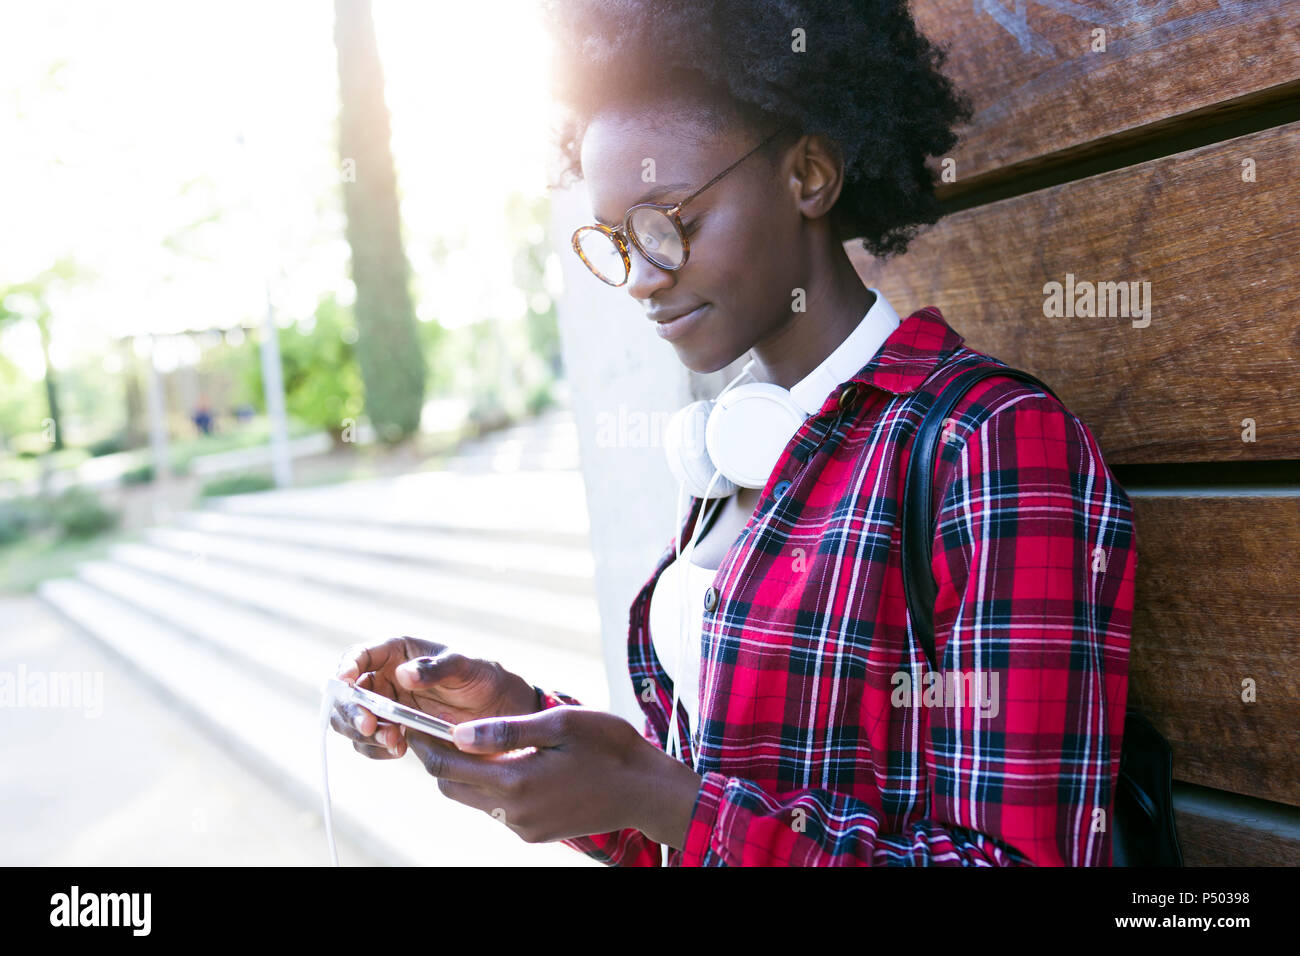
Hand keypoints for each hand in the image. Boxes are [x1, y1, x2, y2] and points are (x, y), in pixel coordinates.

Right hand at [330, 636, 538, 760]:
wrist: (500, 714)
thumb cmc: (484, 678)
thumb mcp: (467, 667)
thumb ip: (437, 668)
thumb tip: (404, 673)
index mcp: (398, 651)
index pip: (359, 654)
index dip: (346, 667)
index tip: (346, 683)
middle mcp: (385, 677)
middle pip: (347, 692)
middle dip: (351, 710)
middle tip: (370, 726)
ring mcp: (387, 705)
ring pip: (351, 719)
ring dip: (362, 733)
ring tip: (392, 742)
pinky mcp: (393, 730)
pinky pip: (369, 741)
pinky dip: (375, 748)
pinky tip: (397, 750)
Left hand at [404, 706, 703, 847]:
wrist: (646, 790)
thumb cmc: (608, 747)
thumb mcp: (558, 724)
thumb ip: (505, 732)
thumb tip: (457, 733)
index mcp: (516, 782)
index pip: (448, 766)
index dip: (426, 742)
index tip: (414, 721)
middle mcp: (513, 812)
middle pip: (452, 787)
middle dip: (439, 758)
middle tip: (434, 728)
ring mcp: (524, 827)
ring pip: (474, 799)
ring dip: (465, 772)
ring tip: (468, 740)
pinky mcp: (536, 833)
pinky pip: (499, 808)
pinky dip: (491, 785)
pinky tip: (505, 761)